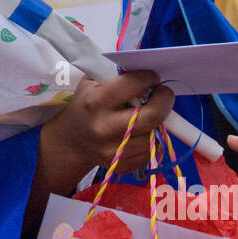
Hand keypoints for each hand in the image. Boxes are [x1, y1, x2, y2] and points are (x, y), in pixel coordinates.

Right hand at [39, 71, 173, 194]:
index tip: (152, 77)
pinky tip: (142, 132)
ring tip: (152, 114)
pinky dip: (152, 140)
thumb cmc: (85, 105)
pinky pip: (151, 152)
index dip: (149, 77)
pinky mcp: (121, 165)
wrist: (72, 141)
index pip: (134, 84)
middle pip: (152, 115)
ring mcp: (113, 150)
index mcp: (96, 101)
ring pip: (155, 136)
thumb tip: (148, 72)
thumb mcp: (91, 83)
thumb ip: (117, 76)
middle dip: (165, 101)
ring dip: (159, 123)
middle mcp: (105, 127)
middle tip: (164, 94)